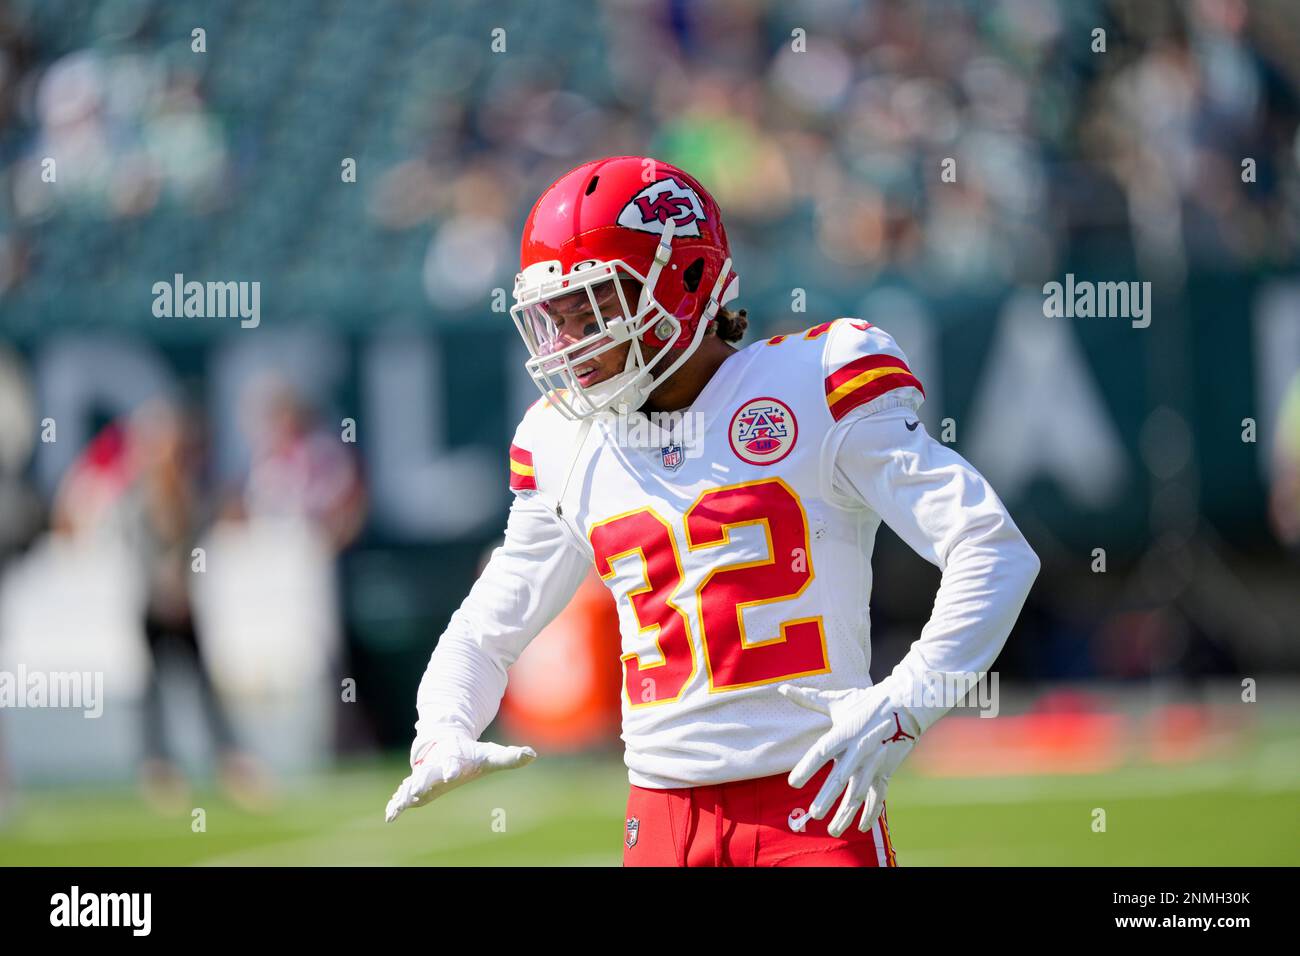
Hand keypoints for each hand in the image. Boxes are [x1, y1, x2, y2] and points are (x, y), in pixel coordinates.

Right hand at [384, 731, 535, 822]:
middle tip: (414, 790)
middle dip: (421, 782)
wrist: (445, 745)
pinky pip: (402, 795)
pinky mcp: (415, 786)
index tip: (451, 772)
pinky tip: (390, 815)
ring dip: (404, 794)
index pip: (453, 763)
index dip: (452, 767)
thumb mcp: (491, 755)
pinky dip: (396, 804)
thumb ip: (510, 756)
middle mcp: (435, 768)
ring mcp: (423, 777)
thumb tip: (532, 754)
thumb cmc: (470, 754)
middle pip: (427, 775)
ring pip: (411, 785)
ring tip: (397, 805)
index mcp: (453, 759)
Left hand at [779, 682, 919, 837]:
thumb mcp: (838, 701)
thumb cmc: (865, 703)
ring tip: (832, 829)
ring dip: (847, 812)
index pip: (822, 752)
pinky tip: (860, 827)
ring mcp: (874, 762)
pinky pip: (879, 796)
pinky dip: (872, 813)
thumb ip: (809, 699)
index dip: (808, 768)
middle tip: (814, 813)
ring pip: (859, 792)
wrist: (905, 705)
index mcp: (845, 732)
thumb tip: (783, 688)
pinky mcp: (886, 771)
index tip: (793, 783)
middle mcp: (859, 750)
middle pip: (841, 777)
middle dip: (828, 797)